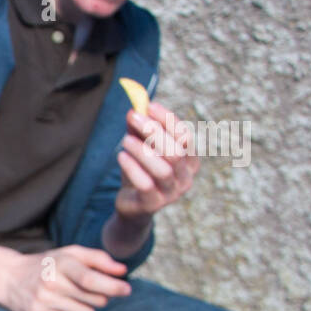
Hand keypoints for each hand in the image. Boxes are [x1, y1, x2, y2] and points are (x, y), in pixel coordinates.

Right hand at [0, 244, 130, 310]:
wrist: (8, 276)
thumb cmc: (46, 264)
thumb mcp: (69, 254)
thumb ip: (98, 259)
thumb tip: (122, 270)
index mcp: (61, 263)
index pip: (90, 279)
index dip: (113, 286)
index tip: (127, 290)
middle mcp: (51, 282)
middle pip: (94, 299)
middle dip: (100, 297)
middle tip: (87, 291)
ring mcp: (43, 300)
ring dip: (87, 309)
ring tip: (73, 299)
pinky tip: (61, 307)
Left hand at [115, 101, 200, 218]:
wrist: (132, 205)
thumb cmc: (141, 171)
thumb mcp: (140, 148)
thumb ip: (139, 130)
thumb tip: (134, 109)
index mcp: (189, 160)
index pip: (185, 136)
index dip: (168, 120)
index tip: (149, 105)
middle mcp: (185, 177)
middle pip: (176, 152)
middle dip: (154, 132)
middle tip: (134, 118)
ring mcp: (172, 193)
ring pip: (163, 169)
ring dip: (142, 151)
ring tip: (124, 140)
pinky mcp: (154, 205)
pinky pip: (146, 185)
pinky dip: (133, 168)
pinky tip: (121, 156)